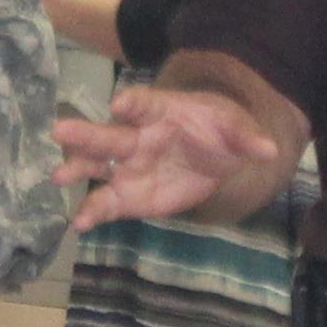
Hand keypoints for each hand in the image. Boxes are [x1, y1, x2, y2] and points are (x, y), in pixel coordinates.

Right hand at [53, 86, 277, 229]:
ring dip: (77, 170)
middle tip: (58, 131)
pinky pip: (108, 203)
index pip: (141, 102)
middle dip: (84, 133)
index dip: (131, 102)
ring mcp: (129, 166)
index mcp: (159, 111)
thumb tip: (268, 148)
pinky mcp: (130, 195)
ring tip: (57, 177)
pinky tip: (78, 224)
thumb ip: (247, 139)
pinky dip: (92, 213)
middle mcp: (136, 136)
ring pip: (98, 168)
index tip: (119, 106)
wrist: (215, 153)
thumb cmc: (219, 129)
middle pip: (108, 134)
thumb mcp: (237, 130)